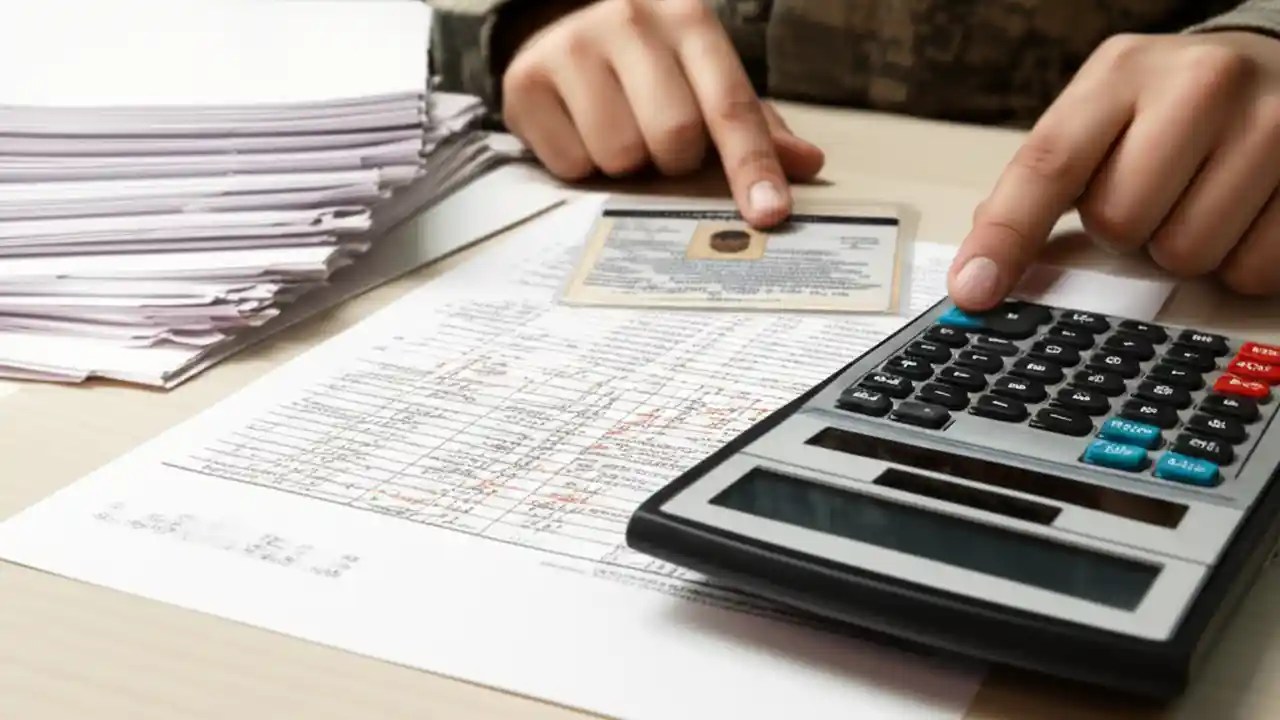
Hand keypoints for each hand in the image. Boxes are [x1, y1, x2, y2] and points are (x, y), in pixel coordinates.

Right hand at [498, 0, 824, 226]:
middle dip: (673, 160)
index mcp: (688, 18)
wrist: (563, 31)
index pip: (730, 105)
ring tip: (618, 131)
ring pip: (620, 154)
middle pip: (674, 136)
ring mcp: (572, 46)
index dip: (752, 166)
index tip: (768, 214)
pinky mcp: (525, 81)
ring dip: (626, 165)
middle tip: (660, 143)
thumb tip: (806, 164)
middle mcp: (629, 20)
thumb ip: (754, 126)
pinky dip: (581, 166)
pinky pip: (571, 165)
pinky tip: (579, 131)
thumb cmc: (649, 68)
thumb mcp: (705, 81)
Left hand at [949, 31, 1279, 309]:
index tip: (973, 290)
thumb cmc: (1172, 103)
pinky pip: (1253, 269)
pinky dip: (1239, 261)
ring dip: (1183, 248)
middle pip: (1120, 222)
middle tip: (1154, 193)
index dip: (1005, 236)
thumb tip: (982, 268)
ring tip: (1200, 197)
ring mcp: (1270, 125)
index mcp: (1122, 72)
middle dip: (1127, 229)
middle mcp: (1199, 85)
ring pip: (1187, 253)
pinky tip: (1245, 212)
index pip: (1047, 165)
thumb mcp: (1101, 113)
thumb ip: (1042, 182)